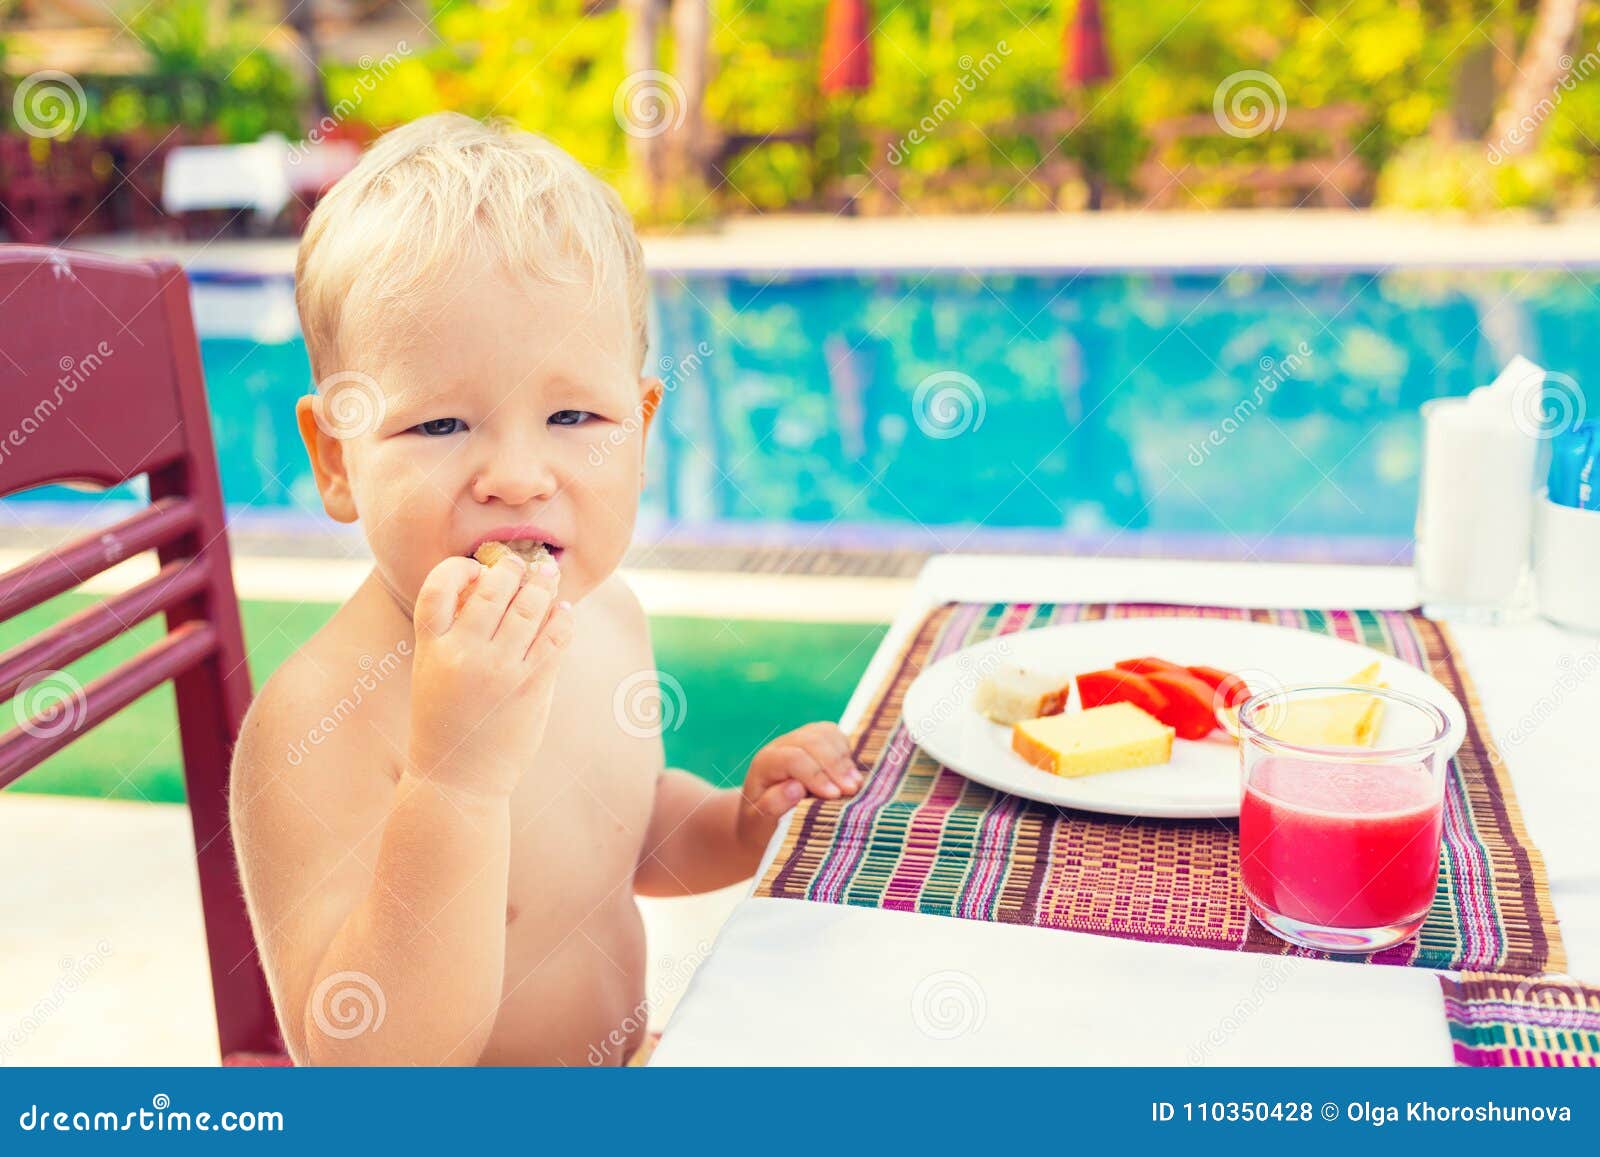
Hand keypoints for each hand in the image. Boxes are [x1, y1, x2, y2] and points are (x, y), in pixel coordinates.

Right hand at [405, 551, 574, 798]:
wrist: (457, 781)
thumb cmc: (446, 722)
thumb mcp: (432, 672)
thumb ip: (453, 632)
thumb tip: (493, 587)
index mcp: (431, 648)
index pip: (437, 586)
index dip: (459, 568)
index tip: (476, 568)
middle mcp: (464, 655)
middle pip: (493, 590)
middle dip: (513, 569)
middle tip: (525, 563)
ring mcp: (500, 671)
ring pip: (530, 608)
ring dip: (543, 587)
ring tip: (549, 578)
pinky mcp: (531, 687)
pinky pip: (555, 638)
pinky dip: (563, 618)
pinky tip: (563, 612)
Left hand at [736, 722, 861, 849]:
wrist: (764, 818)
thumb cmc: (763, 824)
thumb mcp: (760, 823)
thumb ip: (772, 805)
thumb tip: (796, 787)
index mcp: (765, 764)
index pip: (793, 758)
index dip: (816, 775)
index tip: (834, 796)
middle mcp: (780, 746)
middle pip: (812, 742)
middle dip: (834, 766)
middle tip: (851, 791)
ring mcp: (798, 740)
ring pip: (825, 733)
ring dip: (843, 759)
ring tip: (854, 786)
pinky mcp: (814, 741)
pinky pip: (834, 735)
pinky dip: (846, 752)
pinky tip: (850, 776)